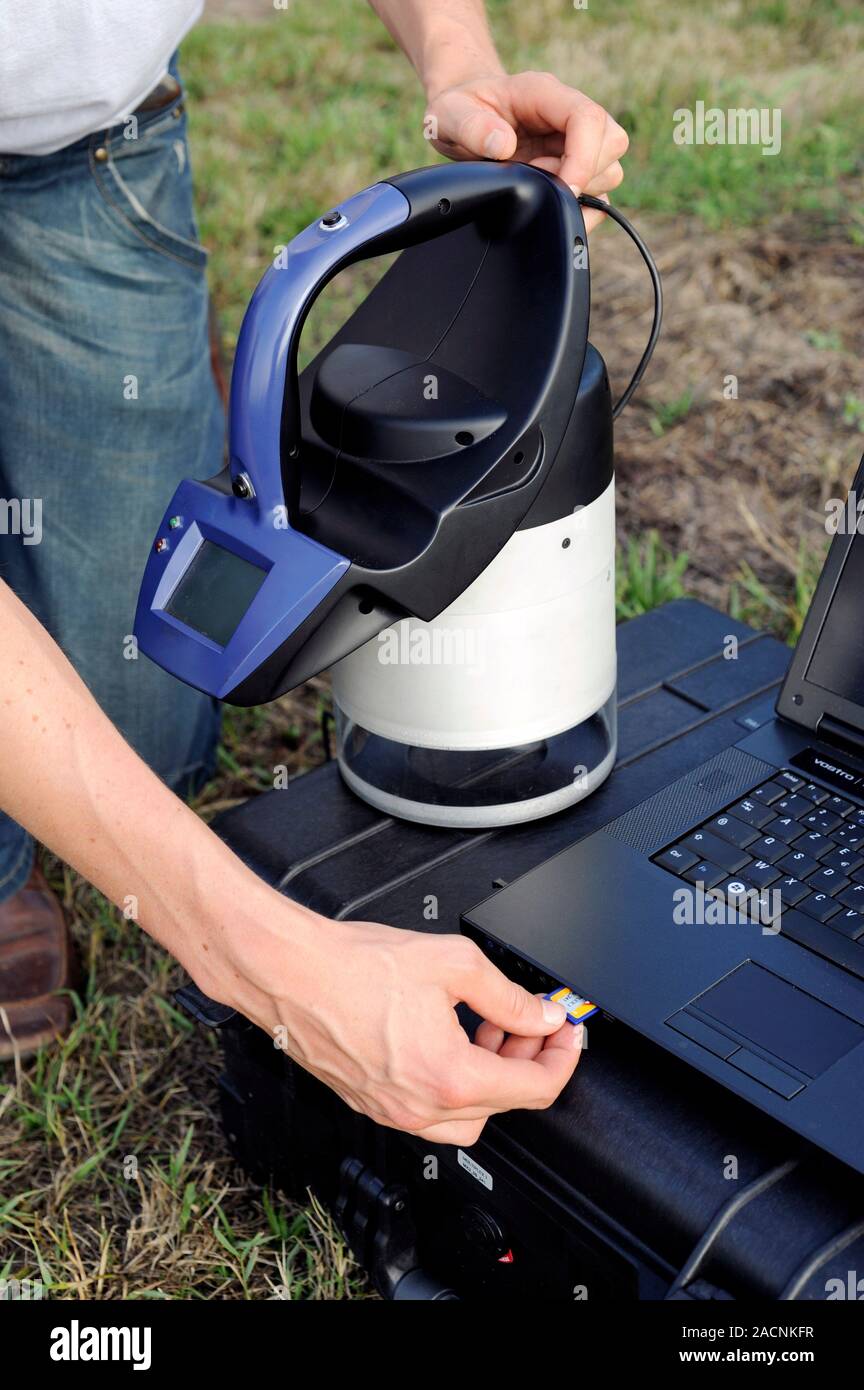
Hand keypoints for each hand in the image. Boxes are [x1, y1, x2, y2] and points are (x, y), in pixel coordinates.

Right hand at [216, 901, 583, 1145]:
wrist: (289, 972)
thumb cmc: (352, 966)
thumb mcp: (453, 963)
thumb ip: (509, 995)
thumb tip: (540, 1014)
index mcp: (449, 1077)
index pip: (535, 1089)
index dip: (562, 1057)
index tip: (566, 1031)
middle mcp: (421, 1107)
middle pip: (505, 1104)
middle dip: (527, 1058)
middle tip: (530, 1019)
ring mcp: (393, 1111)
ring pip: (468, 1115)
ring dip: (490, 1074)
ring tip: (488, 1025)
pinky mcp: (371, 1102)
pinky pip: (430, 1108)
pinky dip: (453, 1078)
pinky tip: (448, 1034)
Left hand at [425, 70, 628, 229]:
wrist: (462, 116)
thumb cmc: (460, 110)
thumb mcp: (450, 113)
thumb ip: (471, 127)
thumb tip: (502, 146)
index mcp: (544, 94)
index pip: (589, 119)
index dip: (584, 158)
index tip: (562, 187)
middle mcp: (567, 115)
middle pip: (612, 143)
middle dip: (584, 174)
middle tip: (539, 180)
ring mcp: (574, 142)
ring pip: (610, 169)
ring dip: (582, 190)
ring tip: (538, 185)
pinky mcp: (573, 167)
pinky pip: (599, 192)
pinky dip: (583, 207)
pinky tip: (550, 204)